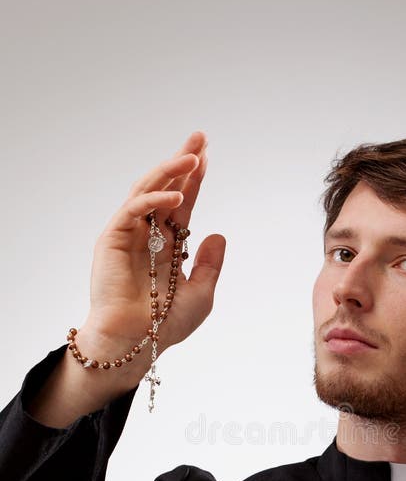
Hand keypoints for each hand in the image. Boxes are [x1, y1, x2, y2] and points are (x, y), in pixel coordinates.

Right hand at [79, 131, 225, 360]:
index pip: (182, 205)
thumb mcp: (200, 294)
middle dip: (182, 162)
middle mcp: (147, 235)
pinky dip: (154, 199)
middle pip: (165, 188)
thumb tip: (218, 234)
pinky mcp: (112, 239)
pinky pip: (133, 210)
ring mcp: (128, 234)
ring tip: (192, 157)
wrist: (136, 343)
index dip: (194, 181)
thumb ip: (210, 264)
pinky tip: (177, 197)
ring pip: (147, 191)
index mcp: (167, 246)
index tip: (208, 157)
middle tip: (200, 137)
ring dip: (169, 171)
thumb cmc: (164, 324)